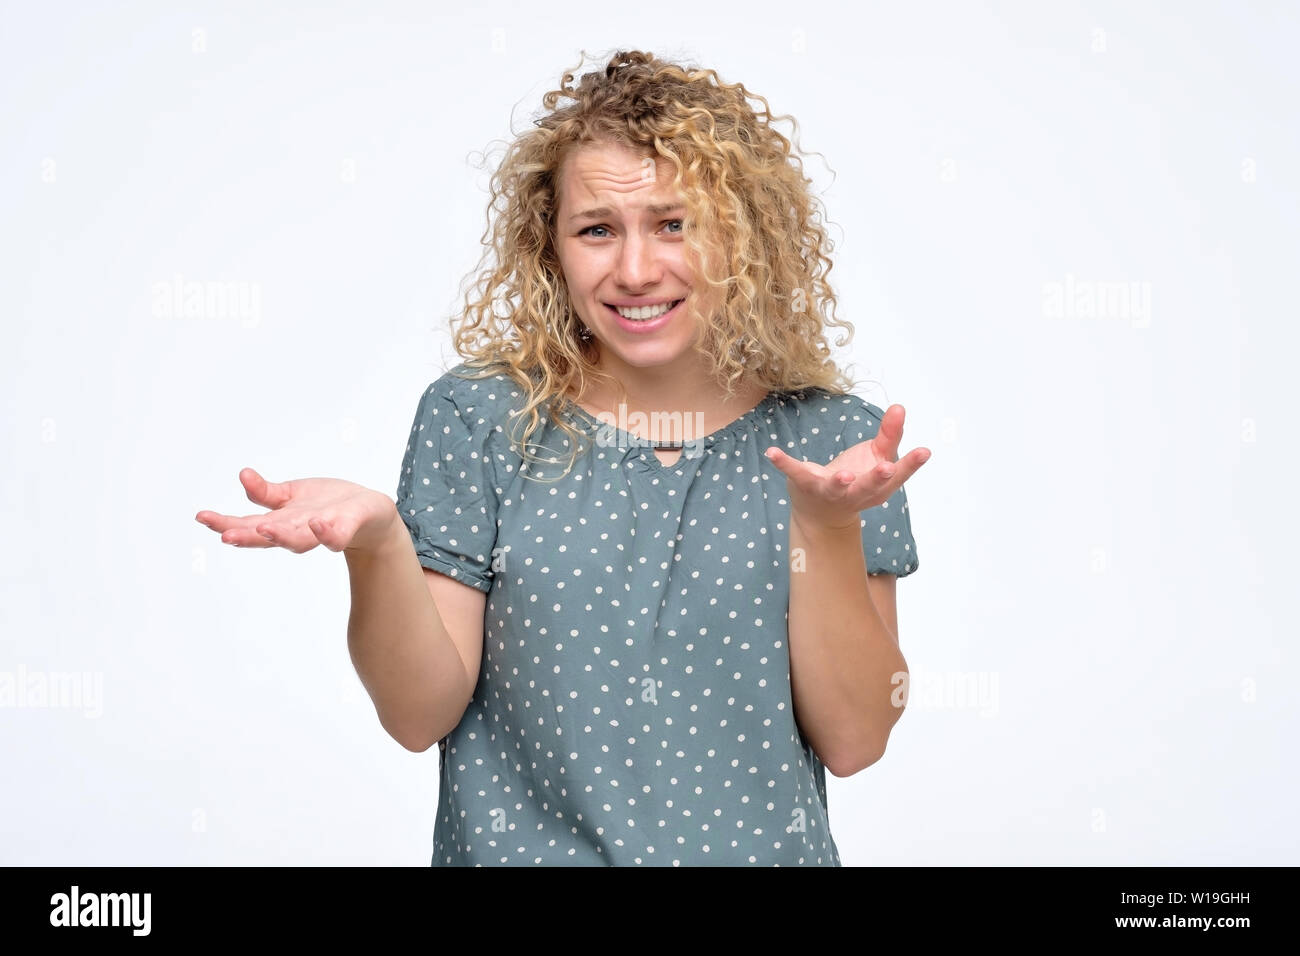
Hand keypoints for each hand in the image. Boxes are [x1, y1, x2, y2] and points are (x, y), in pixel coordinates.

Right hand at [195, 467, 401, 554]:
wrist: (369, 514)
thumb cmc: (327, 505)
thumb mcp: (292, 494)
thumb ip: (266, 492)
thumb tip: (242, 475)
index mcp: (281, 522)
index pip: (247, 524)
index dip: (224, 522)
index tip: (202, 516)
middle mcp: (297, 531)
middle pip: (268, 537)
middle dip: (247, 536)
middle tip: (226, 535)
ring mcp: (320, 532)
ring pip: (298, 540)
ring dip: (281, 536)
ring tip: (266, 529)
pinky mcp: (345, 529)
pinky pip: (335, 536)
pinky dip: (326, 533)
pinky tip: (318, 524)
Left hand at [764, 404, 930, 531]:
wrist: (821, 512)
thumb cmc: (856, 480)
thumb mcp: (876, 457)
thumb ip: (889, 434)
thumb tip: (899, 406)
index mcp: (878, 487)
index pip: (898, 476)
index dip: (911, 465)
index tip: (923, 451)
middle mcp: (856, 492)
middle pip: (869, 487)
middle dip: (877, 479)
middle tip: (886, 468)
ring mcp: (830, 491)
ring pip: (836, 488)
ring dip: (839, 483)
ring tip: (842, 474)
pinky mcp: (806, 484)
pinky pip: (795, 473)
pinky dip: (783, 463)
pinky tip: (772, 452)